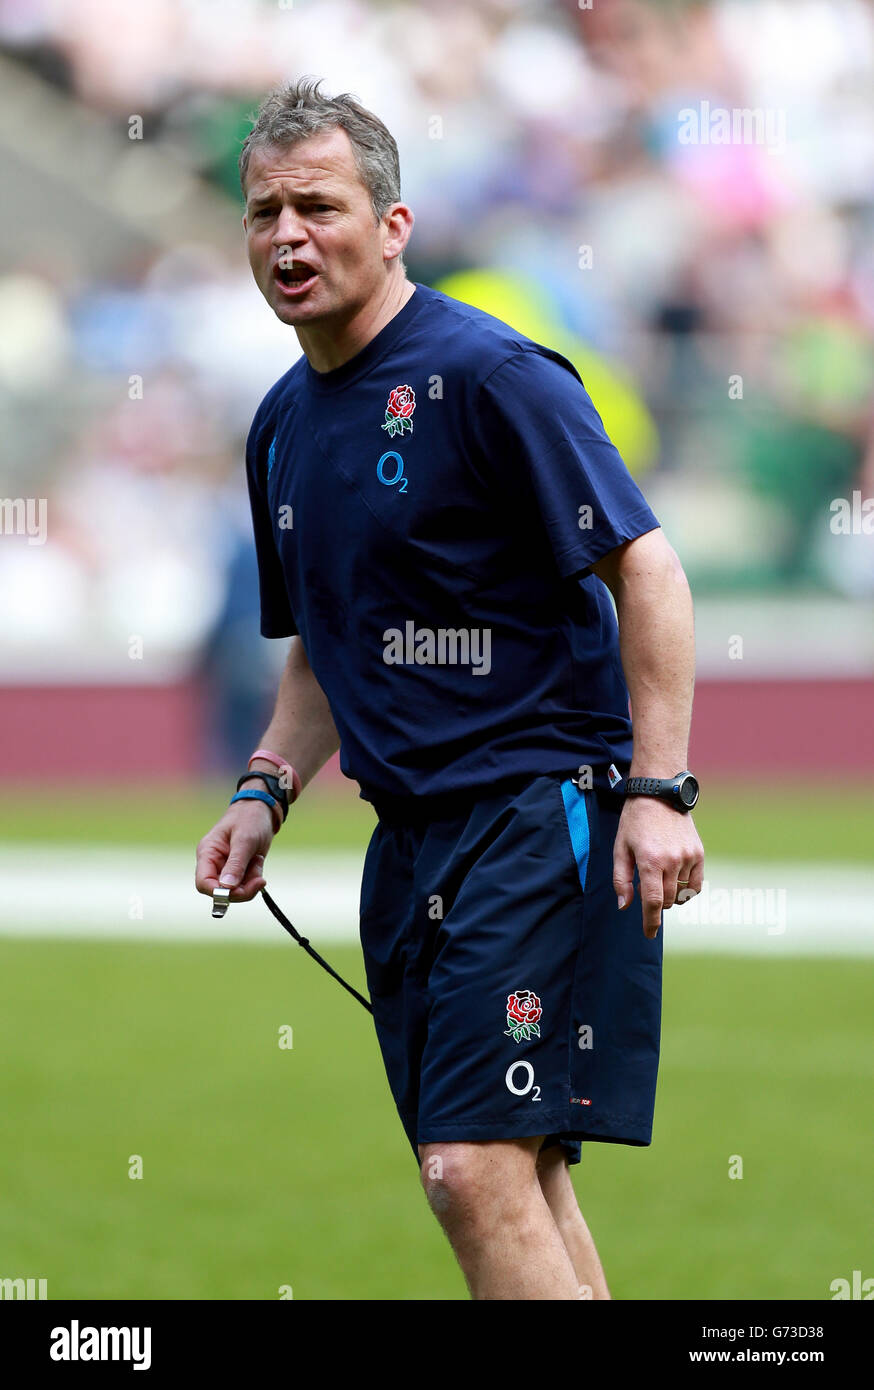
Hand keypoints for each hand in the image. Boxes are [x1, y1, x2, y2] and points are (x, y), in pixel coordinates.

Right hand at [195, 801, 275, 902]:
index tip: (237, 890)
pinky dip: (255, 878)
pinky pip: (246, 885)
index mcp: (207, 853)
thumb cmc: (249, 818)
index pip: (203, 883)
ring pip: (235, 891)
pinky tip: (258, 861)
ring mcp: (227, 868)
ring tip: (257, 860)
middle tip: (259, 880)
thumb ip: (236, 864)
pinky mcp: (240, 870)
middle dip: (241, 890)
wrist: (262, 810)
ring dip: (250, 882)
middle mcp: (214, 864)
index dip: (217, 892)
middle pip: (221, 891)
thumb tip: (227, 888)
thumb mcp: (244, 839)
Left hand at [613, 797, 703, 938]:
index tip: (649, 934)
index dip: (651, 922)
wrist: (659, 794)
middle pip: (666, 900)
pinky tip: (675, 880)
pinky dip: (686, 889)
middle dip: (655, 903)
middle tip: (645, 884)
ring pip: (681, 894)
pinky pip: (696, 885)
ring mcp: (688, 857)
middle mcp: (672, 861)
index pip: (653, 902)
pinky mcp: (699, 853)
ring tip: (659, 876)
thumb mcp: (620, 848)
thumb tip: (625, 906)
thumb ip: (621, 880)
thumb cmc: (635, 822)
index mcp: (650, 861)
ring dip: (669, 894)